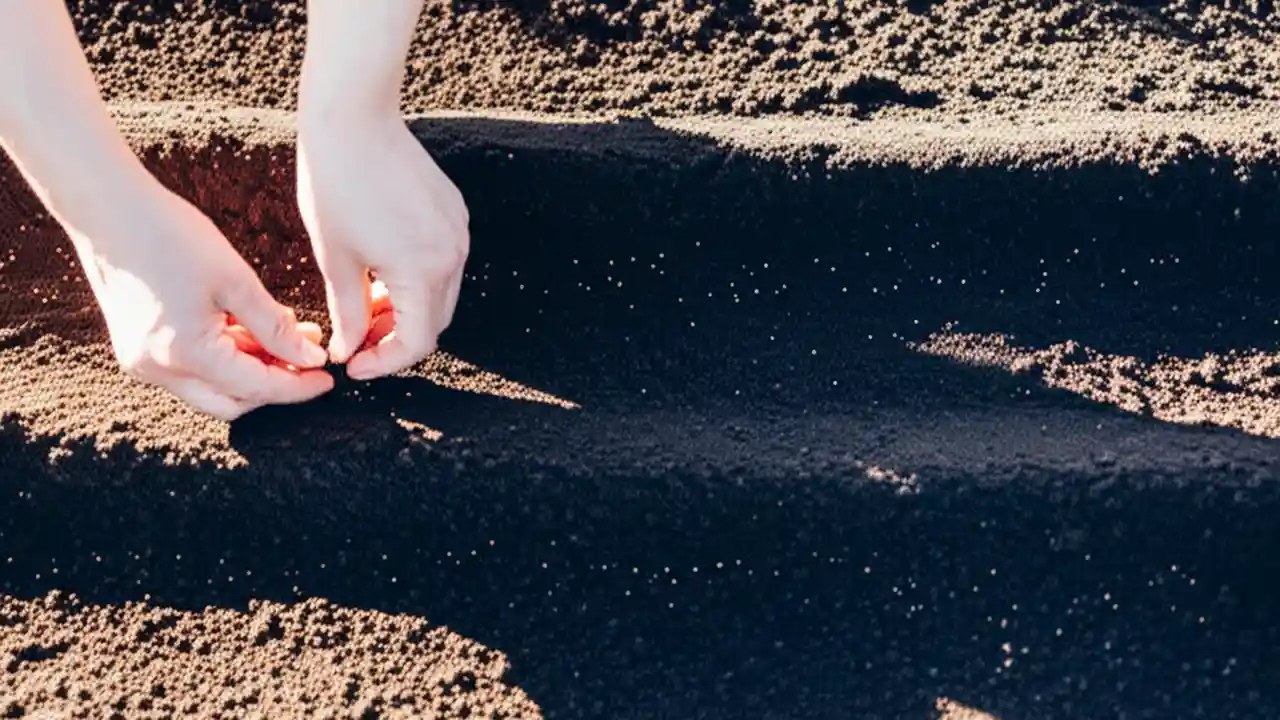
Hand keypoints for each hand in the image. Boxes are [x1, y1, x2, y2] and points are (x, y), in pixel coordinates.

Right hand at [66, 182, 332, 419]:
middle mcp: (158, 369)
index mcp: (185, 353)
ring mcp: (142, 362)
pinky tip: (253, 329)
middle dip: (275, 385)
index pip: (257, 388)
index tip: (330, 378)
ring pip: (212, 388)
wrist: (106, 209)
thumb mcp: (236, 280)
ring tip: (290, 336)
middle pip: (233, 401)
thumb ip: (276, 327)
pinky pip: (191, 369)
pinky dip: (224, 358)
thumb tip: (310, 359)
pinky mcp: (136, 349)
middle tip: (309, 359)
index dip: (299, 387)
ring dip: (251, 370)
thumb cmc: (171, 235)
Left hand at [297, 115, 468, 379]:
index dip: (384, 363)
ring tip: (366, 305)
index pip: (416, 342)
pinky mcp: (454, 212)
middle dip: (396, 339)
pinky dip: (417, 280)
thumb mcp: (336, 259)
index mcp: (424, 272)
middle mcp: (453, 255)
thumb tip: (348, 352)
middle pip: (434, 322)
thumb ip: (349, 314)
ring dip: (407, 310)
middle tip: (356, 342)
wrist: (355, 117)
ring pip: (441, 294)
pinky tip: (382, 271)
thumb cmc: (336, 185)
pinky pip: (443, 262)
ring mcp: (458, 232)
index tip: (353, 366)